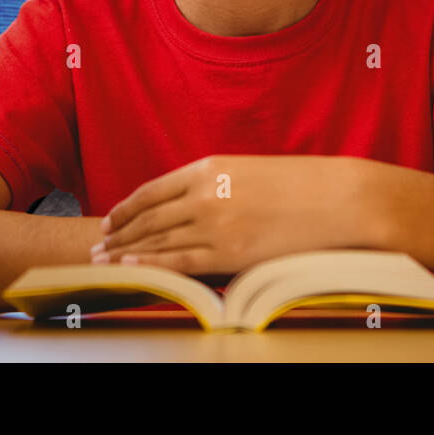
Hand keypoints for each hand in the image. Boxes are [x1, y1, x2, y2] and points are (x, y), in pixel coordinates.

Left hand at [90, 154, 381, 275]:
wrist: (337, 199)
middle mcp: (203, 194)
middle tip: (96, 245)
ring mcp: (214, 224)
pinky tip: (130, 267)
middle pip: (148, 216)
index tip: (112, 219)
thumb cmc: (302, 185)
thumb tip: (195, 204)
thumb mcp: (250, 171)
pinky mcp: (228, 253)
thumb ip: (218, 184)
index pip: (154, 189)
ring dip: (126, 251)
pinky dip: (150, 264)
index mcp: (209, 167)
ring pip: (156, 239)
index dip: (127, 207)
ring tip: (103, 260)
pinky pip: (179, 261)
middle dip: (118, 233)